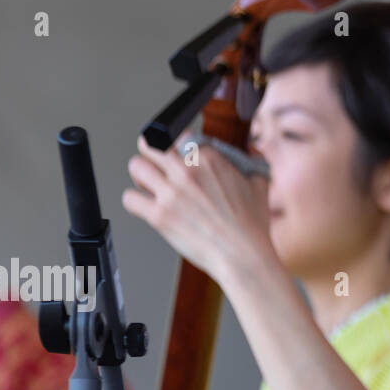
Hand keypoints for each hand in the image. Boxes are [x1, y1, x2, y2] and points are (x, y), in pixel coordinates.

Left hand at [121, 133, 274, 284]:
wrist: (243, 254)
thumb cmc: (252, 224)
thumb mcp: (260, 184)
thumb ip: (253, 162)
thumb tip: (254, 152)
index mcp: (210, 158)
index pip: (180, 135)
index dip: (178, 143)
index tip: (178, 150)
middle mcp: (187, 171)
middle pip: (151, 144)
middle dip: (149, 149)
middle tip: (152, 159)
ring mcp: (171, 193)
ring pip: (136, 166)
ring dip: (140, 174)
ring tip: (147, 183)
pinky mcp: (159, 216)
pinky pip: (130, 199)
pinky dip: (134, 201)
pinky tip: (145, 205)